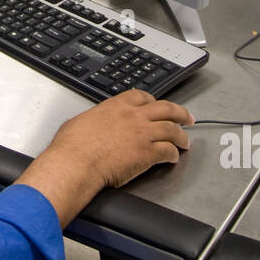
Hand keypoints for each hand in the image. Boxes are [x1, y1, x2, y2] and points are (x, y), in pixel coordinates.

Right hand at [51, 89, 193, 186]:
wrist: (76, 163)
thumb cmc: (71, 147)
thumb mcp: (78, 122)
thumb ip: (92, 120)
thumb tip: (90, 124)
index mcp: (116, 106)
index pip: (141, 96)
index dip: (153, 101)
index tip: (158, 105)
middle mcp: (133, 116)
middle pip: (165, 108)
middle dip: (180, 113)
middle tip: (187, 118)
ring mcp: (142, 134)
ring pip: (172, 129)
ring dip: (181, 135)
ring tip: (186, 141)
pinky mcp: (147, 153)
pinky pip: (168, 151)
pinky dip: (173, 154)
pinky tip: (174, 158)